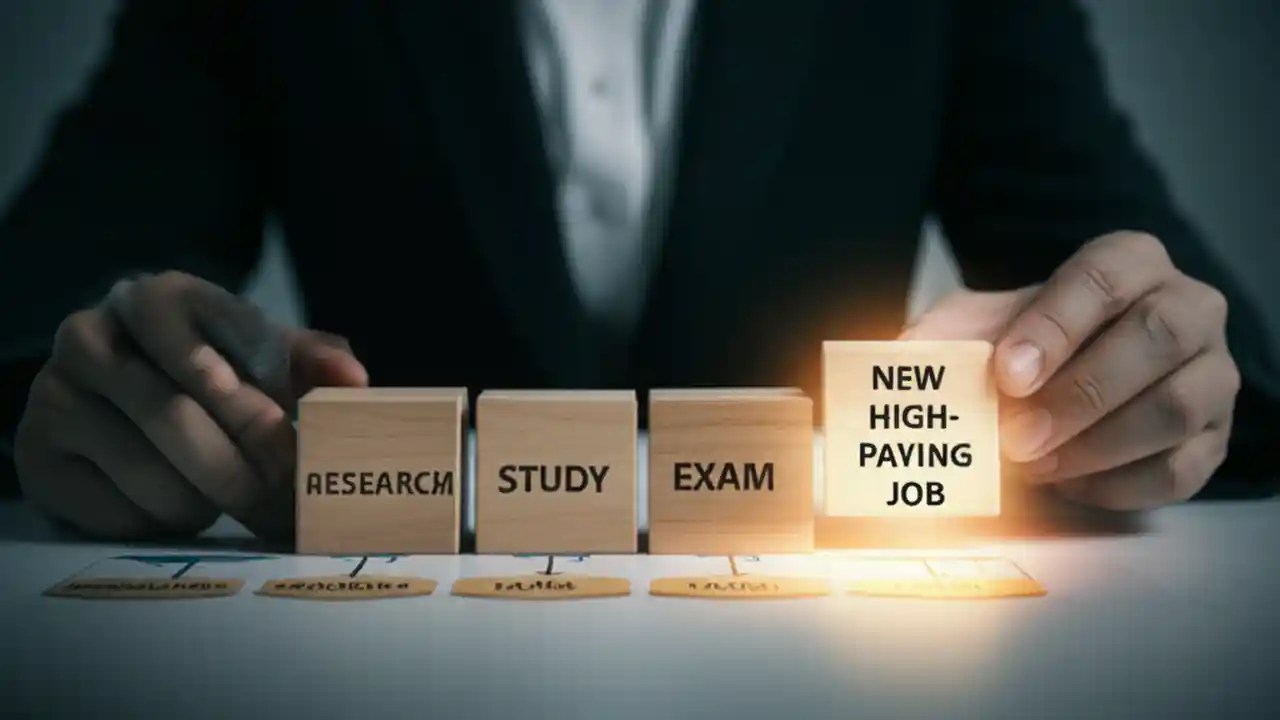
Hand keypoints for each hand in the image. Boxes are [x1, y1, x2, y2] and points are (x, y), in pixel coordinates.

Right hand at [14, 271, 367, 539]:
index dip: (233, 379)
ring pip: (146, 469)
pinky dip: (160, 523)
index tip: (276, 424)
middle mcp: (88, 335)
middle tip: (286, 503)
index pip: (189, 328)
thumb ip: (310, 361)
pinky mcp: (37, 457)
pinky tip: (183, 511)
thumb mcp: (261, 355)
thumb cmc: (213, 372)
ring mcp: (54, 396)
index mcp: (153, 298)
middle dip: (241, 466)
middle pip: (172, 412)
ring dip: (206, 500)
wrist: (120, 404)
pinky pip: (113, 509)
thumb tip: (353, 380)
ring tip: (238, 503)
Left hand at [903, 232, 1239, 509]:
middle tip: (1017, 436)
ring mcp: (1211, 373)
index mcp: (1131, 262)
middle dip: (1078, 396)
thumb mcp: (980, 322)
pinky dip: (1118, 486)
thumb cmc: (1031, 340)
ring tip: (1036, 464)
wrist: (1075, 371)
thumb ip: (943, 334)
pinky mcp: (1214, 436)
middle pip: (1155, 341)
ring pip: (1175, 409)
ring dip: (1097, 446)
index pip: (1104, 278)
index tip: (1007, 372)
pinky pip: (1180, 468)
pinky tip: (1071, 483)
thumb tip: (897, 361)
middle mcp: (1188, 307)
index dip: (1055, 326)